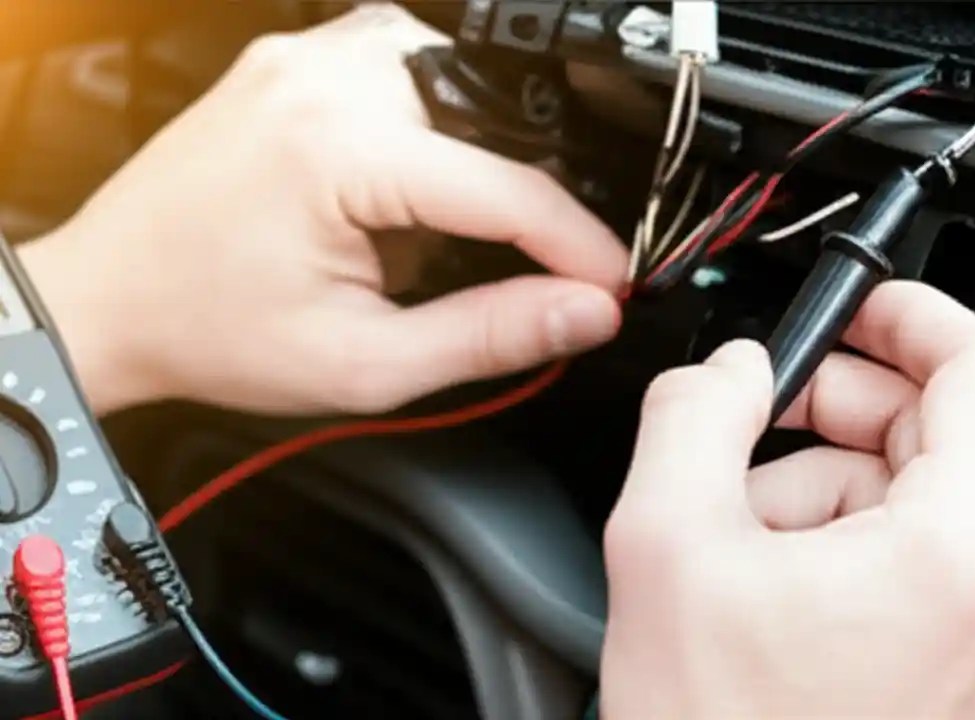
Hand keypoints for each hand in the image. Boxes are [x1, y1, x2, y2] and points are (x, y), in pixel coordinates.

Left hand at [18, 4, 625, 414]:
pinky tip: (404, 188)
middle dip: (525, 206)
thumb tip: (585, 310)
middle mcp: (325, 76)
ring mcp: (309, 58)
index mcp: (338, 145)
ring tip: (429, 235)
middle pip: (497, 126)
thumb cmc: (210, 330)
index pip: (511, 189)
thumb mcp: (364, 363)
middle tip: (519, 274)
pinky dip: (435, 131)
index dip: (580, 247)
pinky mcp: (301, 60)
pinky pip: (410, 72)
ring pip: (463, 89)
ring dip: (476, 163)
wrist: (110, 300)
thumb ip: (490, 334)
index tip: (611, 285)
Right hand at [602, 282, 974, 718]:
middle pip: (943, 436)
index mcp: (955, 556)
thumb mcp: (664, 541)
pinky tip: (769, 583)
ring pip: (918, 502)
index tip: (858, 305)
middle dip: (841, 411)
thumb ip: (696, 412)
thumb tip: (732, 369)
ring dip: (826, 488)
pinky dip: (845, 546)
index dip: (910, 313)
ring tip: (741, 538)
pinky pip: (917, 566)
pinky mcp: (966, 676)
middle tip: (761, 417)